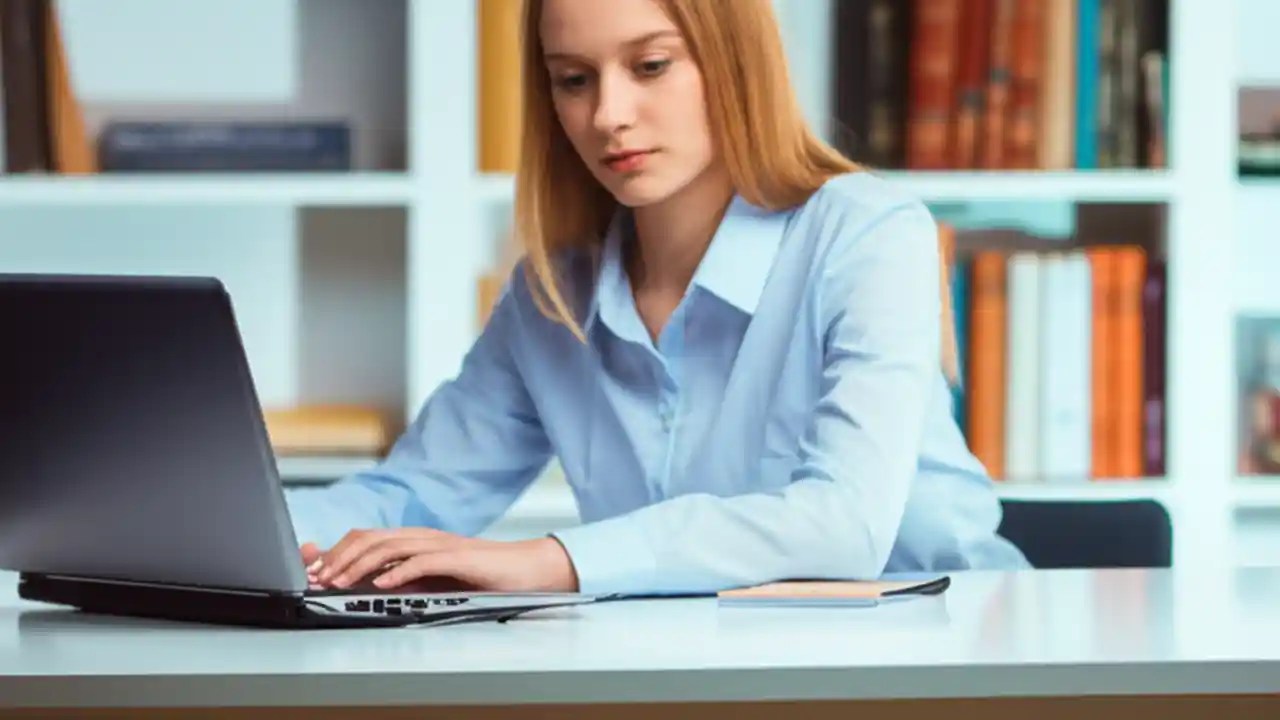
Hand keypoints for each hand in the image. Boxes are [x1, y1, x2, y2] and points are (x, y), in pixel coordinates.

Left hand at [300, 529, 579, 593]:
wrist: (523, 569)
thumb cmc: (480, 574)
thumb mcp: (433, 577)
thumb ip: (405, 577)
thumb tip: (371, 586)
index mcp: (414, 539)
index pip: (366, 537)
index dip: (337, 551)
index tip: (316, 571)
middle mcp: (422, 536)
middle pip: (370, 538)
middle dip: (339, 557)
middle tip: (320, 578)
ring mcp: (439, 544)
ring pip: (389, 547)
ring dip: (360, 565)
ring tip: (341, 582)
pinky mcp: (457, 557)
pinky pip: (422, 561)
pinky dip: (399, 572)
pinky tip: (384, 584)